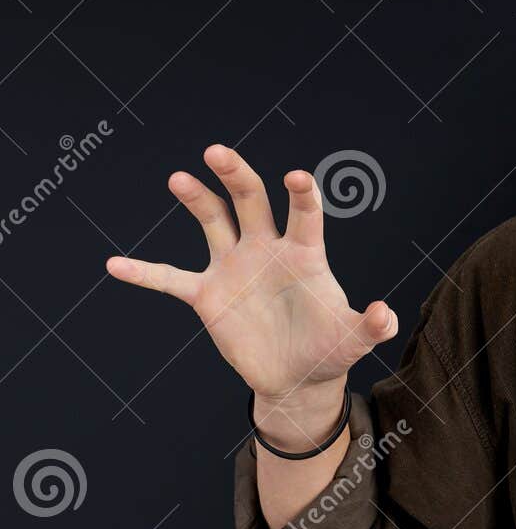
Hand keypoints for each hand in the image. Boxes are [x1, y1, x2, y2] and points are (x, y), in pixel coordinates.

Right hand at [106, 145, 397, 438]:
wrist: (297, 376)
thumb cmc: (330, 350)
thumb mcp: (353, 340)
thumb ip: (371, 326)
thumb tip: (387, 315)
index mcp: (304, 255)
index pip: (304, 215)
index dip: (301, 195)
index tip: (297, 177)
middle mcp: (266, 250)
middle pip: (250, 201)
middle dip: (236, 175)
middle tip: (217, 152)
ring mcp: (234, 268)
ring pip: (212, 222)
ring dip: (196, 199)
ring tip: (179, 179)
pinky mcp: (208, 295)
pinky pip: (170, 279)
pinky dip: (144, 273)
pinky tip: (115, 264)